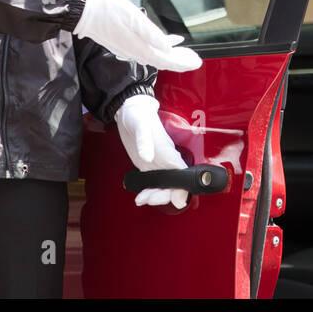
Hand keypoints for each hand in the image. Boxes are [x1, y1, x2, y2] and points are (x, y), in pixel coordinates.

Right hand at [73, 0, 201, 71]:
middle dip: (180, 61)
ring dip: (172, 55)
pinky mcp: (125, 42)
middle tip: (195, 60)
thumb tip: (167, 48)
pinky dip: (161, 47)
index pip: (167, 60)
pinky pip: (148, 49)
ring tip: (186, 53)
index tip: (197, 63)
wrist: (85, 12)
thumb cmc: (109, 12)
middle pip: (163, 61)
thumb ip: (151, 35)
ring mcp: (130, 48)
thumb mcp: (134, 19)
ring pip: (157, 56)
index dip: (183, 62)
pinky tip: (168, 41)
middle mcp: (136, 52)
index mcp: (140, 48)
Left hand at [115, 94, 188, 208]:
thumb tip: (147, 157)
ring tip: (140, 199)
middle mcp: (167, 159)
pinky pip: (154, 183)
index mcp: (169, 151)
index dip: (183, 189)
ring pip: (165, 186)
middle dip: (164, 196)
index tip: (176, 200)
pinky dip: (148, 192)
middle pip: (174, 185)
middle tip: (146, 199)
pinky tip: (139, 195)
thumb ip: (145, 140)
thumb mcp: (140, 125)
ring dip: (155, 196)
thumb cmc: (138, 115)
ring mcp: (159, 163)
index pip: (183, 175)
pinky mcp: (149, 165)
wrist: (129, 111)